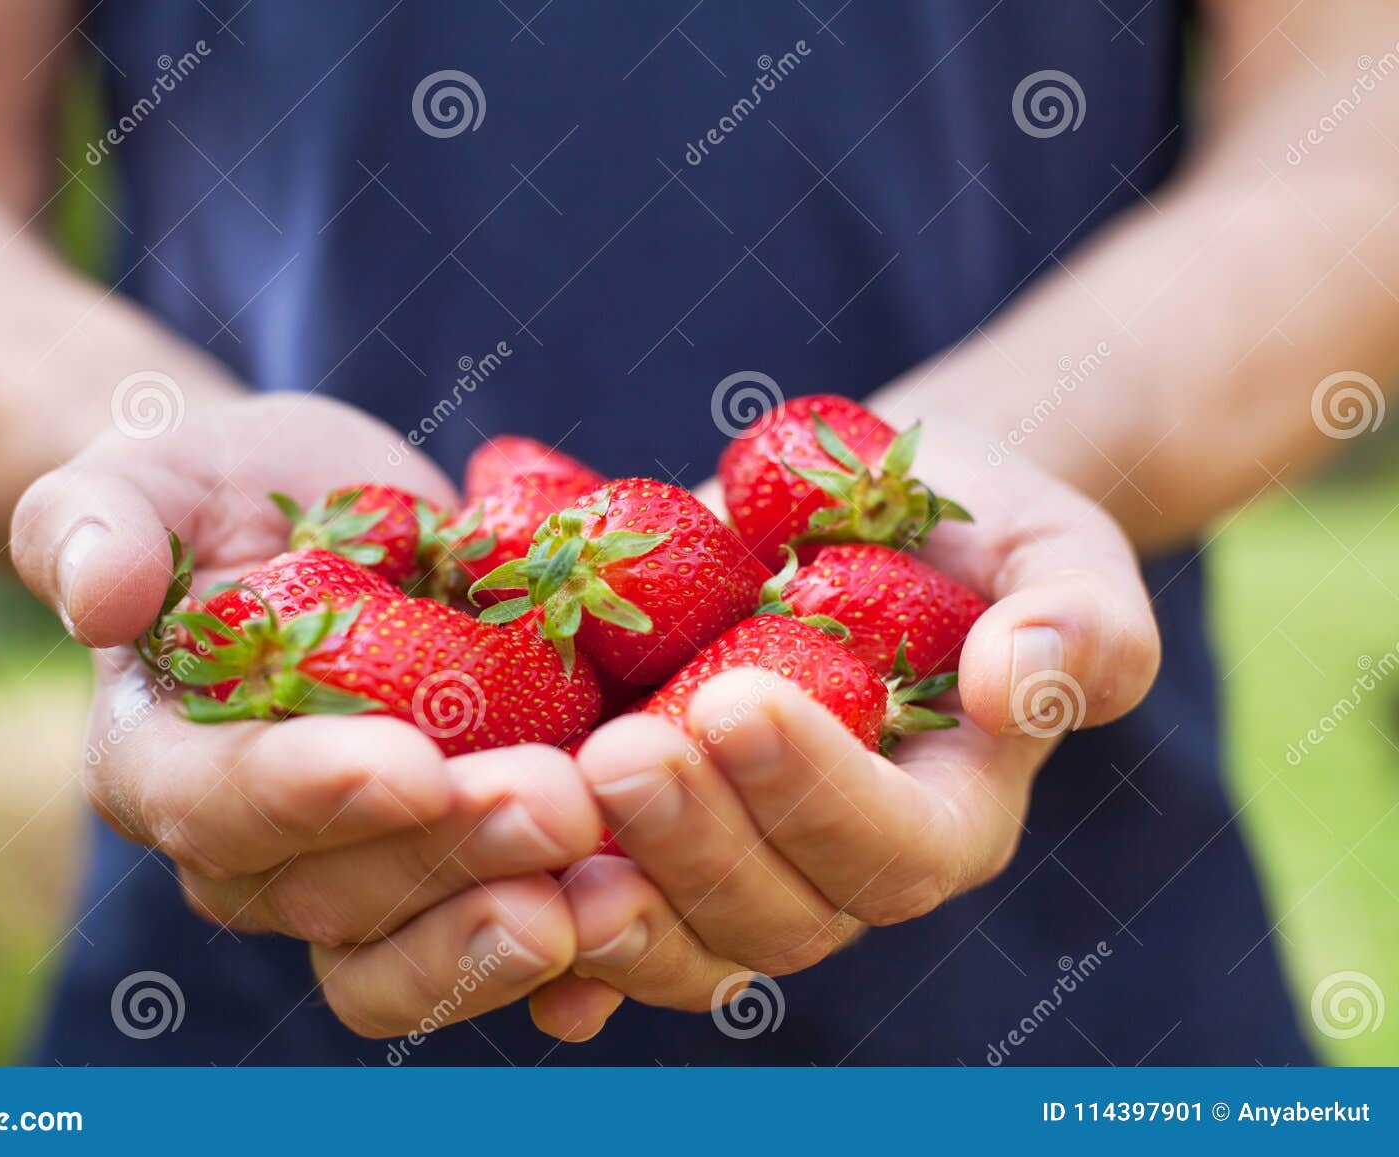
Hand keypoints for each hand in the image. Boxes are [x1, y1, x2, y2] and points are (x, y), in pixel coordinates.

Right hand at [11, 394, 595, 1037]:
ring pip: (414, 945)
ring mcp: (356, 874)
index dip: (310, 793)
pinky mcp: (445, 874)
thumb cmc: (221, 495)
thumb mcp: (150, 474)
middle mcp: (254, 848)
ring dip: (512, 922)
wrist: (326, 520)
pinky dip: (561, 959)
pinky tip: (632, 921)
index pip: (218, 803)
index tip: (411, 763)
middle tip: (561, 802)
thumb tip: (96, 595)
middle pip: (339, 890)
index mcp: (161, 764)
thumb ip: (92, 522)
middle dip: (452, 852)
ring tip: (613, 885)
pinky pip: (486, 947)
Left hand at [527, 427, 1159, 1039]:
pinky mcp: (654, 847)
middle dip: (693, 842)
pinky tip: (486, 899)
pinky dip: (545, 931)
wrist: (842, 521)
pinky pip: (601, 925)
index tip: (737, 700)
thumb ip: (1080, 617)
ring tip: (535, 815)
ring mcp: (739, 869)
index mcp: (949, 816)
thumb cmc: (962, 528)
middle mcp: (838, 871)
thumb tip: (1020, 676)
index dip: (816, 793)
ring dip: (608, 896)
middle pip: (774, 914)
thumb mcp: (1047, 543)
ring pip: (679, 939)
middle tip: (619, 752)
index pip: (894, 847)